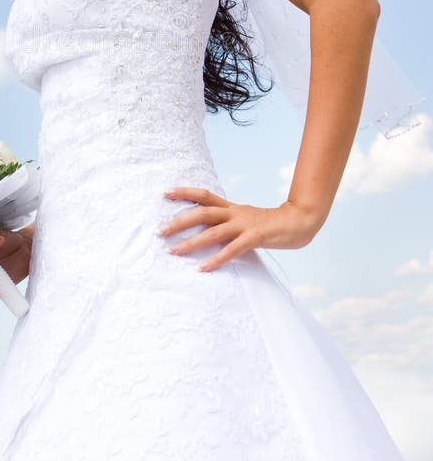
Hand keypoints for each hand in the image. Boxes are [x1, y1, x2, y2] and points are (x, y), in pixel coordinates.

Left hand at [157, 187, 318, 271]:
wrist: (300, 222)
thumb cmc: (271, 225)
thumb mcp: (246, 219)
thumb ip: (229, 223)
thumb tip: (208, 231)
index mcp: (232, 207)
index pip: (204, 195)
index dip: (185, 192)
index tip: (165, 193)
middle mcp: (235, 212)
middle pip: (202, 212)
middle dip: (179, 221)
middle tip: (160, 231)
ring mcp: (245, 224)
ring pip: (213, 231)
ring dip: (191, 242)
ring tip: (173, 251)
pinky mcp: (255, 237)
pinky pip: (232, 249)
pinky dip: (216, 259)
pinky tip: (203, 268)